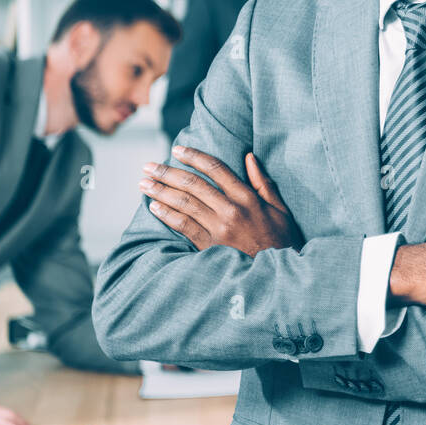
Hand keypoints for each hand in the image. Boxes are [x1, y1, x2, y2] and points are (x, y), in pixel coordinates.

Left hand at [140, 145, 302, 256]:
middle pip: (193, 185)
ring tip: (144, 183)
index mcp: (248, 198)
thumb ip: (263, 182)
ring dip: (161, 191)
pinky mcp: (209, 247)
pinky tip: (154, 207)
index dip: (195, 157)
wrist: (277, 274)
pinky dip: (167, 215)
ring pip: (184, 204)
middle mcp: (231, 210)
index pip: (216, 169)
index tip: (178, 150)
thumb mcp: (279, 209)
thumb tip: (249, 157)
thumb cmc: (280, 240)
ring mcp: (219, 229)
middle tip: (149, 166)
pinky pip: (184, 227)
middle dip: (168, 172)